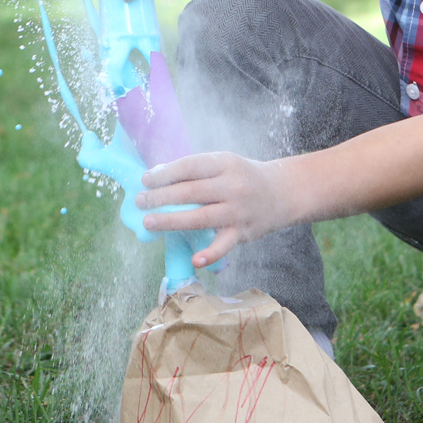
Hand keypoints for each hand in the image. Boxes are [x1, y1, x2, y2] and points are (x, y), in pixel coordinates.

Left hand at [134, 151, 297, 266]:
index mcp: (224, 164)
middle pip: (190, 193)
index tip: (145, 180)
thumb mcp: (223, 163)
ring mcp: (238, 211)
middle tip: (140, 201)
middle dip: (160, 197)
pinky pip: (224, 245)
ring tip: (149, 222)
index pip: (189, 167)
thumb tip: (157, 176)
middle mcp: (232, 186)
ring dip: (171, 221)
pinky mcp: (243, 233)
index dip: (164, 174)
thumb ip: (195, 170)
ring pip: (199, 218)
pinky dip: (210, 254)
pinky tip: (194, 259)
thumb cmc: (243, 176)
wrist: (282, 193)